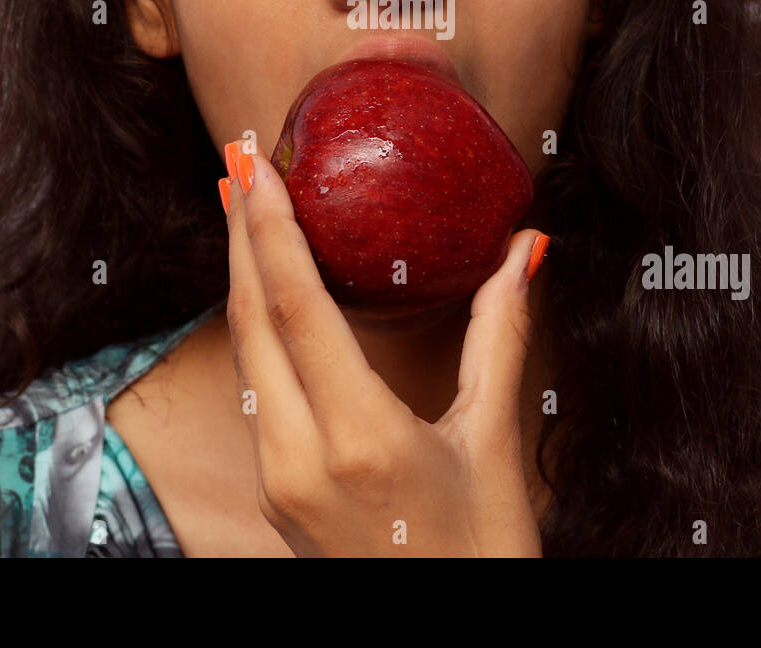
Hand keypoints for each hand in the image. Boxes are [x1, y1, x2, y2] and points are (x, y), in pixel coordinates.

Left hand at [218, 138, 548, 556]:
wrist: (447, 645)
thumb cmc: (484, 556)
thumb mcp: (496, 443)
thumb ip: (502, 337)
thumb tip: (523, 251)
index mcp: (359, 439)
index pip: (298, 309)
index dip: (271, 229)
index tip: (253, 166)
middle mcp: (300, 458)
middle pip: (252, 321)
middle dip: (240, 234)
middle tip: (237, 161)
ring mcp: (279, 478)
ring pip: (245, 354)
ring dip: (241, 277)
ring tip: (245, 210)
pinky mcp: (276, 491)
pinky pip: (255, 387)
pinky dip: (256, 326)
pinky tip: (268, 295)